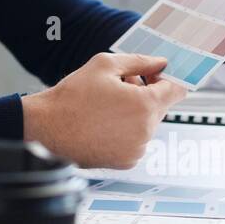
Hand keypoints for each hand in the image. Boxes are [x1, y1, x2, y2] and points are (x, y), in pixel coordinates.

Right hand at [21, 52, 186, 168]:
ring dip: (135, 113)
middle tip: (120, 85)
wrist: (47, 128)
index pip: (177, 90)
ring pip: (148, 124)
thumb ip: (140, 62)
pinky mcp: (126, 161)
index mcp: (144, 105)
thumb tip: (160, 63)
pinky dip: (126, 132)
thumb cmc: (71, 97)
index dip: (169, 79)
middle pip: (161, 107)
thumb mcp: (105, 65)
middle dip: (146, 94)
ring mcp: (137, 149)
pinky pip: (137, 141)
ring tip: (106, 105)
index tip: (159, 75)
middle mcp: (145, 131)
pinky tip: (104, 123)